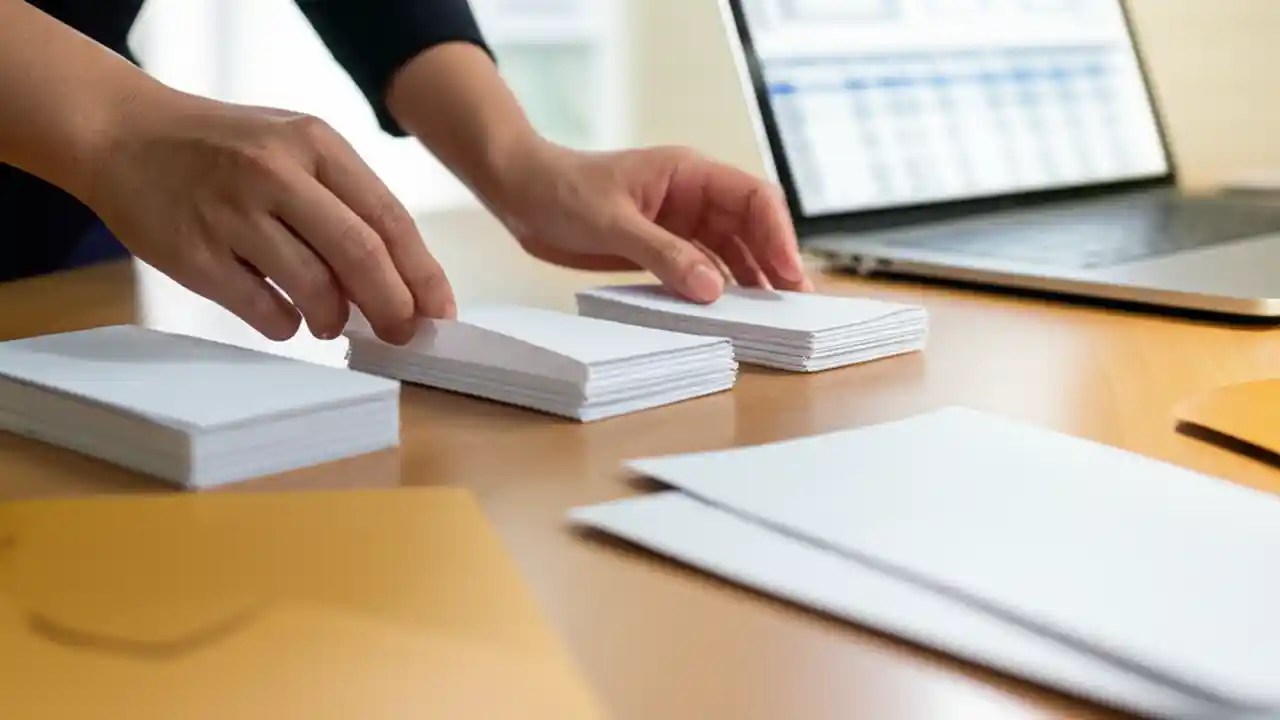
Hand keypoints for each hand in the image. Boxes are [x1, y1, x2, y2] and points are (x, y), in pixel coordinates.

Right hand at [84, 90, 453, 343]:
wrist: (122, 134)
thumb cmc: (225, 151)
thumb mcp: (292, 148)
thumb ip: (343, 205)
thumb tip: (399, 284)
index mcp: (315, 143)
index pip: (389, 218)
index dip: (422, 274)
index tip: (440, 314)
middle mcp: (275, 172)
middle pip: (360, 255)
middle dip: (393, 307)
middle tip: (400, 335)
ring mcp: (231, 213)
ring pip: (314, 289)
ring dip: (334, 320)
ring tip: (329, 322)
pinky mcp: (193, 254)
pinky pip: (262, 310)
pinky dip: (285, 326)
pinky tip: (283, 317)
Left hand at [492, 142, 812, 302]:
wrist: (520, 193)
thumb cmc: (561, 190)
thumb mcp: (612, 222)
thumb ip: (663, 254)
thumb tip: (712, 289)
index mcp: (690, 173)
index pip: (754, 198)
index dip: (778, 234)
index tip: (788, 273)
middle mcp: (694, 197)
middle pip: (752, 228)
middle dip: (775, 263)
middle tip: (795, 306)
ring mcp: (680, 224)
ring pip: (732, 252)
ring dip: (751, 281)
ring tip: (772, 317)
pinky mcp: (662, 248)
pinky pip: (702, 269)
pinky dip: (718, 290)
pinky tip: (729, 314)